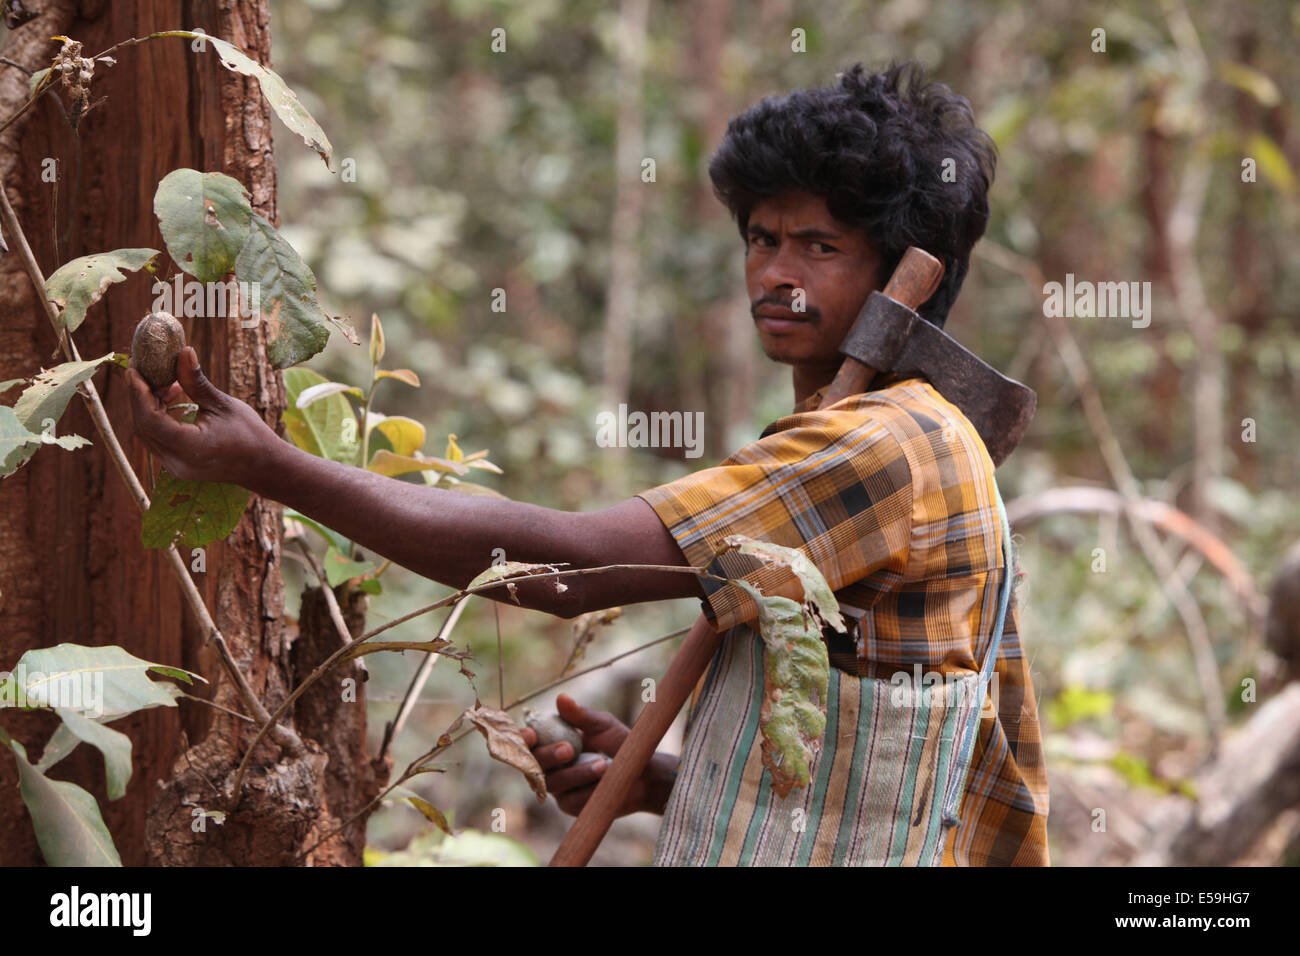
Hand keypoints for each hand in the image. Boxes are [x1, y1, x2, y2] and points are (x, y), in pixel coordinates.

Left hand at [127, 346, 278, 485]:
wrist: (264, 466)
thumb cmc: (250, 434)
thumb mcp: (224, 404)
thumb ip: (196, 381)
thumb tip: (183, 351)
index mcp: (190, 448)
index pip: (150, 420)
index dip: (138, 394)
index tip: (135, 370)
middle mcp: (177, 463)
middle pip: (143, 427)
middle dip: (141, 397)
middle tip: (146, 370)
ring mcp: (175, 468)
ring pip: (147, 434)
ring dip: (149, 406)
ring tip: (166, 384)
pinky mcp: (177, 467)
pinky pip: (157, 439)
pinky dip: (158, 418)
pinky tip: (171, 399)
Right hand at [519, 693, 677, 817]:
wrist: (642, 773)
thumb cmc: (619, 744)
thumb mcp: (602, 725)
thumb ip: (580, 715)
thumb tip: (561, 698)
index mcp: (551, 741)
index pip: (528, 741)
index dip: (523, 739)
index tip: (530, 734)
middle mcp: (549, 765)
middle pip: (535, 763)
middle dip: (549, 756)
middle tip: (569, 749)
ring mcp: (558, 787)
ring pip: (554, 782)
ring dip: (577, 773)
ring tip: (603, 765)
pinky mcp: (570, 805)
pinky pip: (570, 799)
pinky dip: (588, 789)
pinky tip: (604, 782)